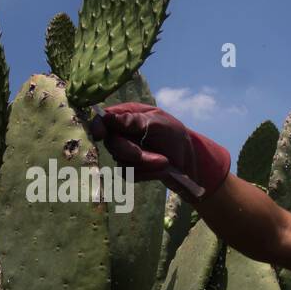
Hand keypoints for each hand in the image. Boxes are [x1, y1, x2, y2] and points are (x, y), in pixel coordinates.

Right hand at [88, 102, 230, 202]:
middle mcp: (124, 133)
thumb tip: (107, 118)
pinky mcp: (130, 169)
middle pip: (112, 142)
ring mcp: (126, 152)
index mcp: (129, 115)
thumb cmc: (176, 136)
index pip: (104, 119)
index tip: (100, 134)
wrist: (191, 162)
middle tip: (150, 155)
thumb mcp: (158, 124)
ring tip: (164, 161)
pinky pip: (128, 174)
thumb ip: (133, 121)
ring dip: (145, 163)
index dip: (99, 126)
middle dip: (132, 151)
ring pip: (121, 161)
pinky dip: (146, 173)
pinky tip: (160, 169)